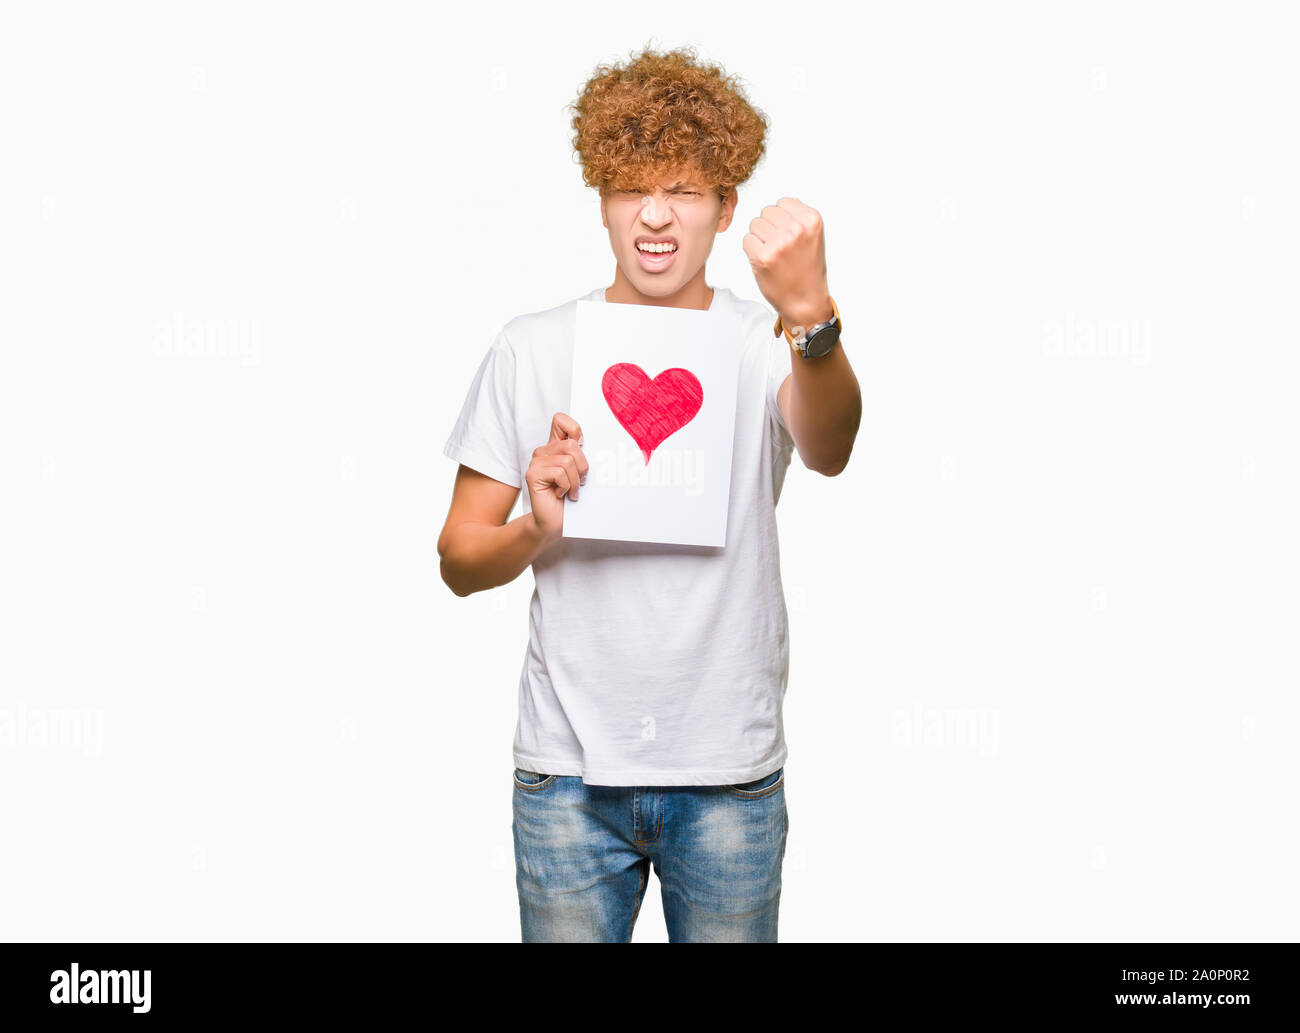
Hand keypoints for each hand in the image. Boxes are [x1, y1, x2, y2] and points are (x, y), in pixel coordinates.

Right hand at [526, 411, 588, 543]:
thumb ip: (580, 455)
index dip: (575, 430)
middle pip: (572, 445)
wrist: (554, 522)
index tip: (582, 448)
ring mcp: (536, 462)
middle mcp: (544, 451)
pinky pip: (559, 473)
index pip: (560, 420)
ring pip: (568, 460)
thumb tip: (590, 442)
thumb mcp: (579, 473)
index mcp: (555, 447)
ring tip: (571, 491)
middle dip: (583, 467)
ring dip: (575, 481)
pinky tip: (561, 494)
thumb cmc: (569, 498)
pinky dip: (567, 487)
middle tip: (580, 482)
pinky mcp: (533, 474)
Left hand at [741, 197, 832, 328]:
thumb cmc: (807, 269)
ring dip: (759, 238)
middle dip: (769, 227)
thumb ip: (797, 218)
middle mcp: (797, 229)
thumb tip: (774, 206)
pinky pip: (747, 240)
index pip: (783, 202)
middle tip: (780, 248)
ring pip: (755, 224)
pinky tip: (765, 262)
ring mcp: (779, 243)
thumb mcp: (812, 237)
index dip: (782, 219)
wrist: (805, 301)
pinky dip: (752, 250)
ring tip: (774, 254)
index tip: (789, 236)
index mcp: (812, 220)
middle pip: (767, 211)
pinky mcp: (763, 257)